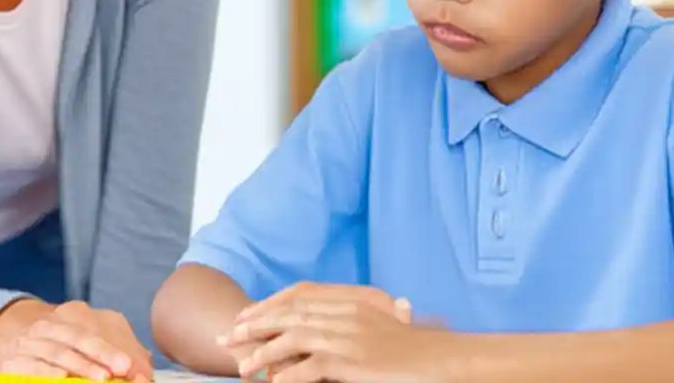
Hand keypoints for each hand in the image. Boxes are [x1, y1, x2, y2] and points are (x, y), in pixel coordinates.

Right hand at [0, 299, 154, 380]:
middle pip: (78, 336)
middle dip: (101, 353)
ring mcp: (30, 340)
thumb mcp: (92, 344)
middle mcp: (52, 323)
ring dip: (78, 365)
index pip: (100, 328)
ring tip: (99, 378)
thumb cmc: (63, 347)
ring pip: (56, 350)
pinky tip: (61, 377)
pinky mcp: (11, 360)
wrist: (11, 338)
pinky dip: (45, 371)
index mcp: (77, 316)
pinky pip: (29, 364)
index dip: (116, 348)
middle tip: (120, 369)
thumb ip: (121, 356)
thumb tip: (143, 375)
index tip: (131, 366)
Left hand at [223, 283, 463, 382]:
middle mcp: (345, 315)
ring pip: (294, 338)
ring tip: (243, 367)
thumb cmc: (415, 351)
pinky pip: (312, 367)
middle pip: (289, 315)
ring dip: (264, 352)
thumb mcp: (380, 330)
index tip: (245, 318)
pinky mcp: (353, 361)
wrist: (443, 359)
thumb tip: (327, 330)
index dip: (268, 308)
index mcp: (349, 303)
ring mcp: (348, 337)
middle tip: (230, 337)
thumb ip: (352, 325)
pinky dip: (289, 375)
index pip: (298, 300)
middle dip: (256, 326)